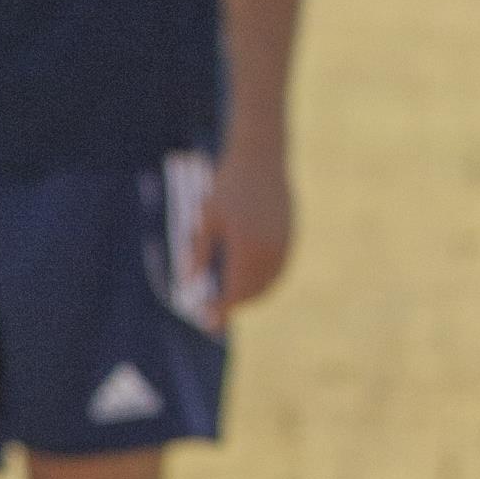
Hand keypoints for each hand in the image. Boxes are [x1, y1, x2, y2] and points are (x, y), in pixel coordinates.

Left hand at [184, 140, 293, 322]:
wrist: (261, 159)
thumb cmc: (227, 185)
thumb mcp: (205, 218)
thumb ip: (198, 252)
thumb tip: (189, 282)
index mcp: (247, 249)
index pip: (234, 292)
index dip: (219, 309)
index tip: (205, 319)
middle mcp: (270, 252)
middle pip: (252, 293)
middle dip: (233, 306)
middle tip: (212, 312)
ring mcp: (284, 246)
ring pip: (268, 285)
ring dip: (249, 296)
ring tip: (227, 300)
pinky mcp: (290, 238)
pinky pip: (278, 271)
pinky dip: (263, 282)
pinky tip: (247, 281)